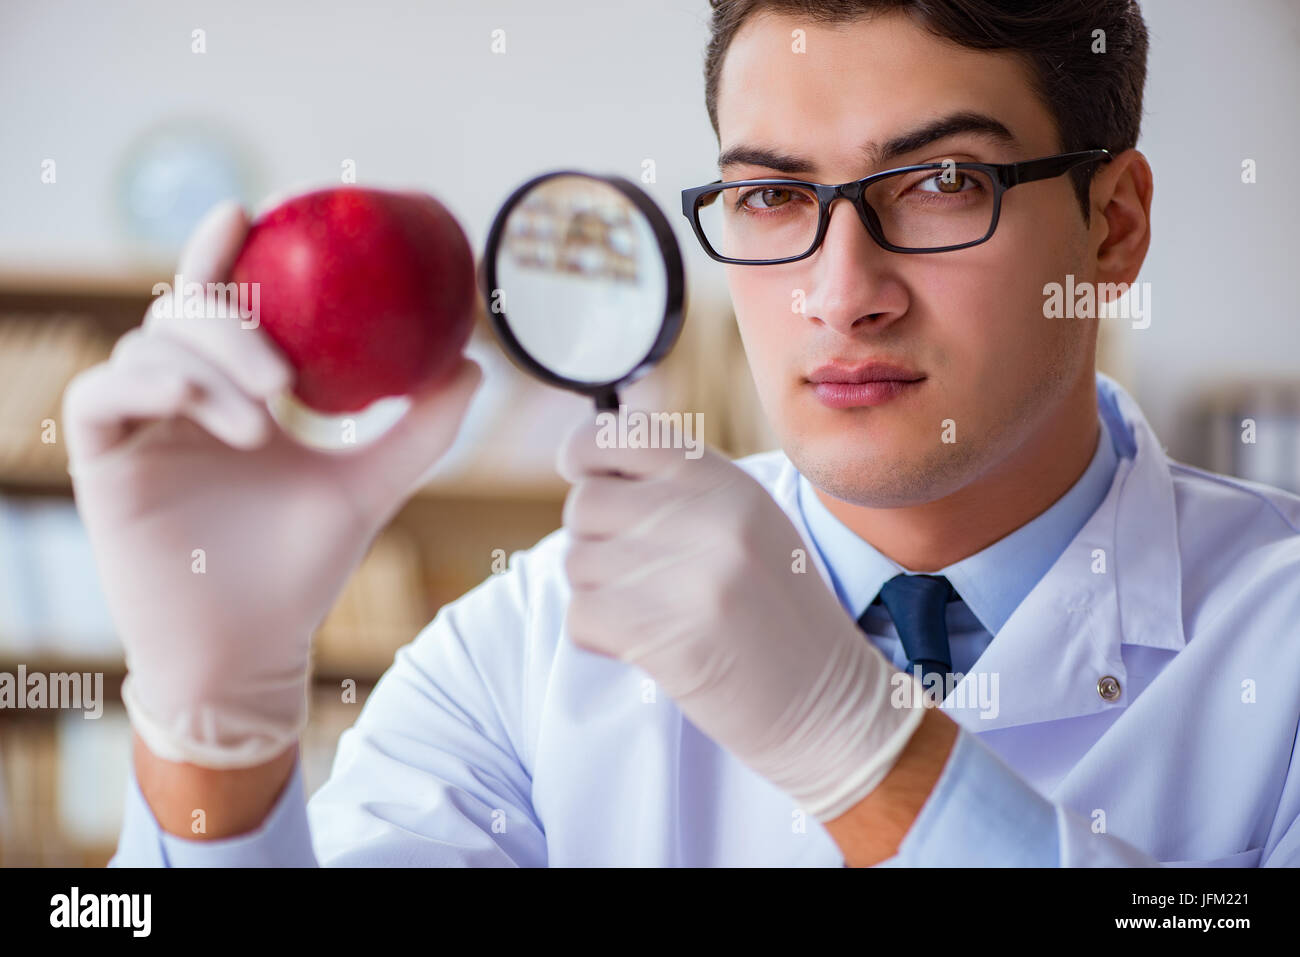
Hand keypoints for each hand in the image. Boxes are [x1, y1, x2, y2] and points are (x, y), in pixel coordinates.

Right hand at [63, 200, 481, 767]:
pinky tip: (217, 420)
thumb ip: (419, 427)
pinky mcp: (99, 463)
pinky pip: (103, 395)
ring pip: (148, 349)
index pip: (218, 300)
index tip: (254, 211)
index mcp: (230, 391)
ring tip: (266, 420)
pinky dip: (158, 389)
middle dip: (231, 322)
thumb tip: (473, 364)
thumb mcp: (371, 484)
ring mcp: (136, 428)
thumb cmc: (304, 569)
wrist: (254, 646)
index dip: (223, 248)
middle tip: (287, 375)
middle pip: (181, 313)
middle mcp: (177, 400)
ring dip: (209, 367)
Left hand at [557, 412, 925, 820]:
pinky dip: (599, 637)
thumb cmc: (779, 614)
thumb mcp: (748, 523)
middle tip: (639, 576)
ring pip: (578, 562)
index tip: (580, 473)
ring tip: (658, 613)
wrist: (832, 702)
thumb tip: (586, 463)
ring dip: (600, 592)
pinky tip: (648, 646)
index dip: (583, 452)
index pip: (622, 435)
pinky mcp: (668, 634)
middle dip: (595, 541)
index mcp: (727, 482)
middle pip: (586, 504)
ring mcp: (690, 574)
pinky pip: (581, 615)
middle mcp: (709, 517)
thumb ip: (682, 489)